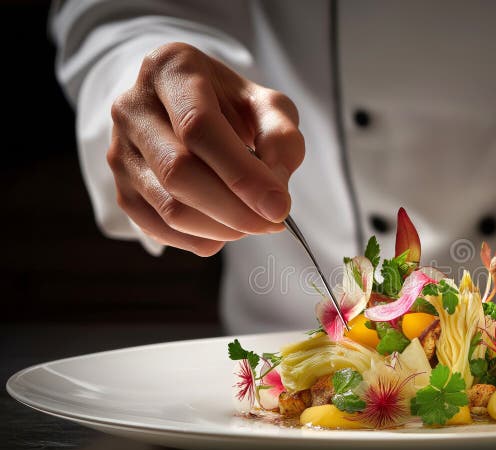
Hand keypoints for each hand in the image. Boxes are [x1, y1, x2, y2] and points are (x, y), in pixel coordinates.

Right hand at [107, 42, 304, 255]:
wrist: (193, 109)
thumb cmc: (234, 107)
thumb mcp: (268, 107)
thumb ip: (281, 140)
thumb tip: (273, 193)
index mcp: (172, 70)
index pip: (198, 127)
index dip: (241, 174)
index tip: (278, 207)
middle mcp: (134, 106)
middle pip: (179, 172)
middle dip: (234, 209)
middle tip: (272, 222)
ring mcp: (120, 149)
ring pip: (169, 207)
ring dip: (221, 228)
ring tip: (254, 223)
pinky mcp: (120, 187)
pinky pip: (158, 228)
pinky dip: (200, 240)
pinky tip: (226, 230)